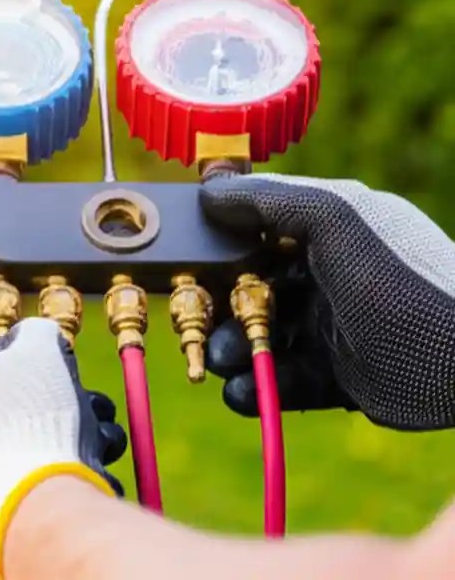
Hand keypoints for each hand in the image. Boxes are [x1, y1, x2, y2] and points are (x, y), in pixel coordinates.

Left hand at [0, 318, 125, 578]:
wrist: (29, 514)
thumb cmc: (28, 420)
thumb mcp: (40, 351)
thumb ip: (36, 333)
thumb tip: (36, 335)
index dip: (27, 356)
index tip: (56, 369)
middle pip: (2, 405)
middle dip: (52, 404)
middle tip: (89, 410)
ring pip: (12, 448)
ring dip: (59, 442)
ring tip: (98, 446)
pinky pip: (8, 490)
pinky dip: (41, 484)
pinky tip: (75, 485)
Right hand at [200, 173, 454, 429]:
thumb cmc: (401, 278)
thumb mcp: (335, 218)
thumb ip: (269, 199)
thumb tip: (210, 189)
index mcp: (326, 229)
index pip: (255, 228)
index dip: (217, 242)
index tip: (182, 256)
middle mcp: (325, 274)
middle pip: (247, 287)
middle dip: (215, 305)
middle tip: (192, 318)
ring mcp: (330, 326)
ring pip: (258, 337)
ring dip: (230, 350)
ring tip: (222, 361)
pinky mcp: (336, 377)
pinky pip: (280, 381)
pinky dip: (255, 389)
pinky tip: (241, 394)